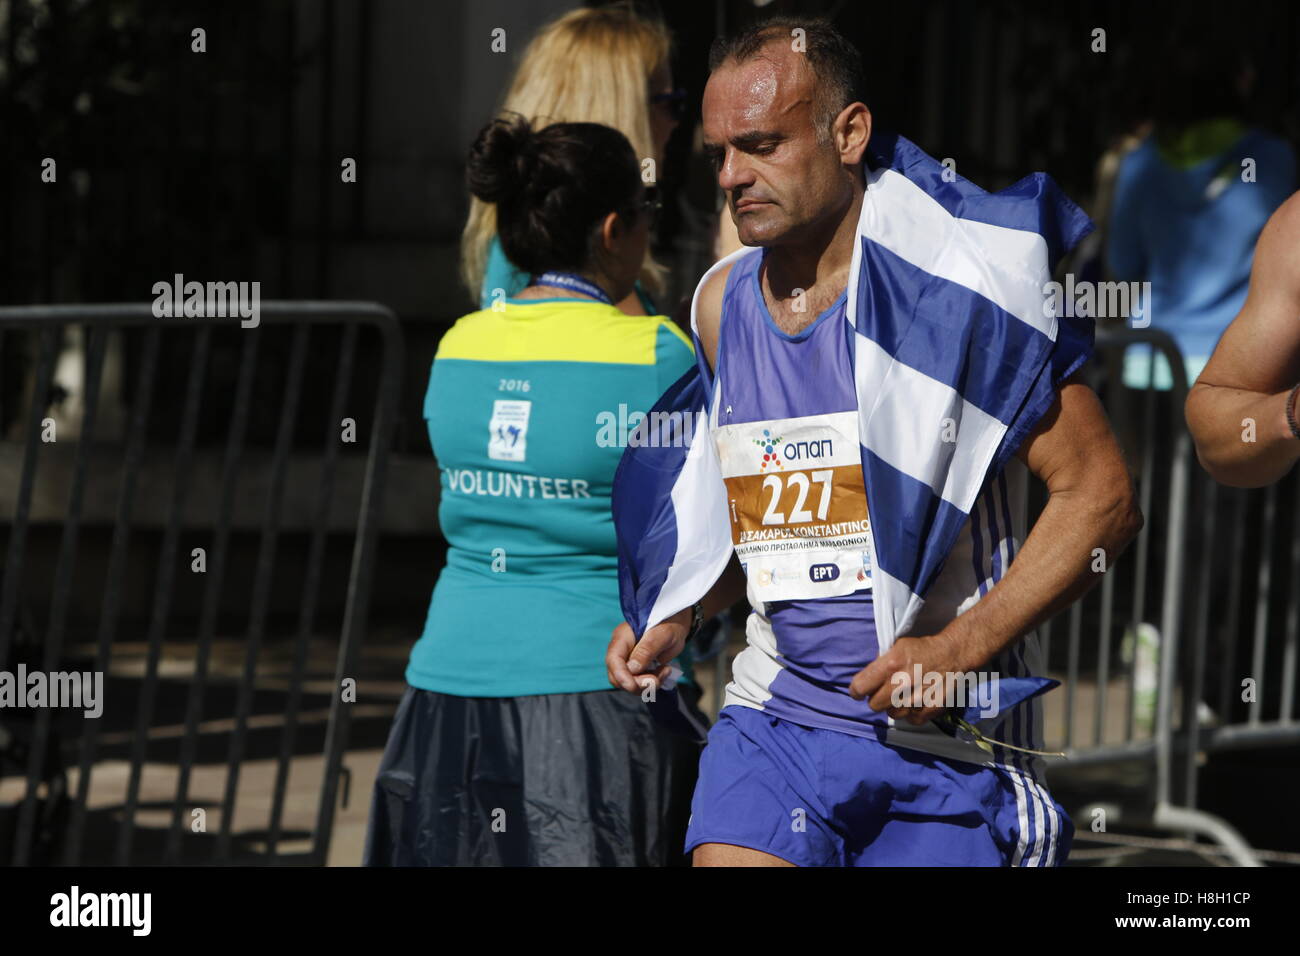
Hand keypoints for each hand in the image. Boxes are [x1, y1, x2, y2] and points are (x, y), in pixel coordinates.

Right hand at [605, 609, 690, 694]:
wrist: (676, 624)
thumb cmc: (669, 623)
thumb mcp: (662, 634)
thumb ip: (647, 650)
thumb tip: (632, 669)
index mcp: (622, 638)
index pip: (613, 660)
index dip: (620, 675)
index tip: (633, 686)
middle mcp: (621, 651)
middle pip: (617, 677)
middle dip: (637, 683)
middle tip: (657, 679)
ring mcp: (628, 661)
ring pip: (629, 683)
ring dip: (648, 684)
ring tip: (665, 671)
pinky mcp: (637, 669)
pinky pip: (640, 684)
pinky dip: (653, 683)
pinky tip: (665, 671)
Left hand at [848, 632, 967, 725]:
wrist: (952, 654)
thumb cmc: (922, 649)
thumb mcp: (897, 647)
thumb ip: (880, 664)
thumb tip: (867, 679)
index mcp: (890, 665)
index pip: (860, 687)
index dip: (856, 691)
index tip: (858, 692)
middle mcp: (902, 684)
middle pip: (874, 705)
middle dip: (876, 699)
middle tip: (884, 692)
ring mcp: (917, 699)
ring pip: (892, 714)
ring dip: (893, 707)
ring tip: (902, 695)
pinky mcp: (930, 709)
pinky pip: (910, 720)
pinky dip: (911, 713)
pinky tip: (915, 700)